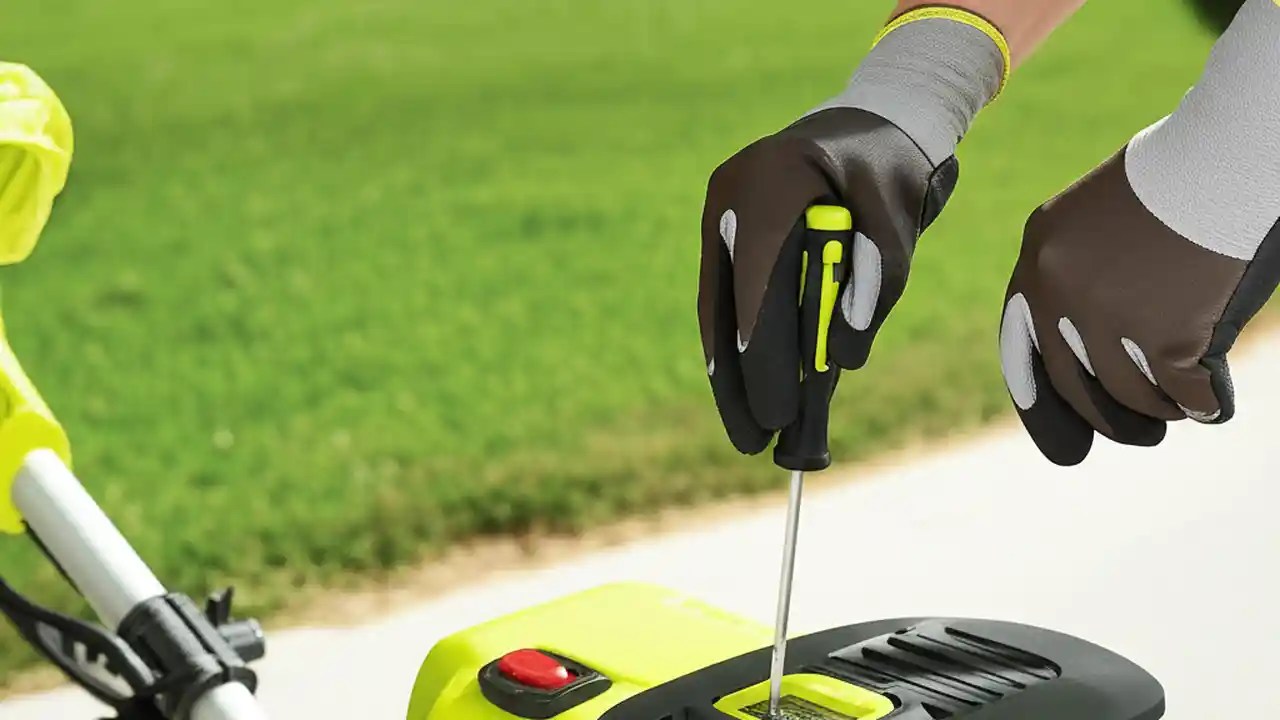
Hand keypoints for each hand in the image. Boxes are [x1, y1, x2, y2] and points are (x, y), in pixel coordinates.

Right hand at [698, 108, 956, 453]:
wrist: (871, 120)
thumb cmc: (892, 171)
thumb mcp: (901, 224)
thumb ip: (879, 286)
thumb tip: (842, 360)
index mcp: (775, 181)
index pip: (760, 280)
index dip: (763, 352)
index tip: (776, 411)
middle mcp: (732, 193)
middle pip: (728, 303)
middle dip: (742, 378)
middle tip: (755, 440)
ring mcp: (720, 210)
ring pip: (718, 305)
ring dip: (730, 371)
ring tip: (744, 431)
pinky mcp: (722, 227)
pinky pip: (724, 294)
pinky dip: (736, 342)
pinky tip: (741, 390)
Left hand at [1000, 1, 1279, 465]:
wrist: (1230, 154)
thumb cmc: (1180, 177)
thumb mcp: (1098, 218)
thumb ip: (1079, 276)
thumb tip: (1086, 359)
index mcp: (1038, 254)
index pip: (1022, 347)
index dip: (1039, 402)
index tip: (1063, 446)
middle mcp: (1058, 288)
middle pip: (1074, 383)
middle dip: (1109, 421)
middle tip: (1142, 436)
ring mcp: (1107, 314)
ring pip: (1130, 393)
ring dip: (1161, 408)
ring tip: (1182, 408)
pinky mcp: (1163, 334)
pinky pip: (1183, 391)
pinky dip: (1203, 404)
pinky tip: (1213, 405)